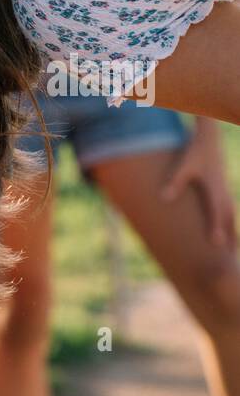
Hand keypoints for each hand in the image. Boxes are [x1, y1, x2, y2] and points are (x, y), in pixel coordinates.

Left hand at [161, 121, 236, 248]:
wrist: (209, 138)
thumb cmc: (195, 151)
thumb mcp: (183, 166)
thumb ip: (175, 182)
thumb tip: (164, 199)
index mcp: (214, 189)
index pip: (216, 214)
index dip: (216, 229)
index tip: (216, 246)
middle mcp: (223, 192)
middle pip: (228, 220)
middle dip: (229, 238)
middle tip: (230, 257)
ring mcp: (225, 190)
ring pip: (231, 215)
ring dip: (232, 231)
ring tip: (232, 250)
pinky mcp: (223, 187)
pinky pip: (228, 209)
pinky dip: (229, 221)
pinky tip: (226, 228)